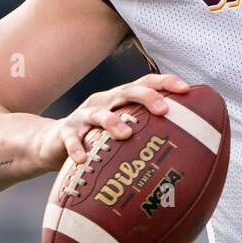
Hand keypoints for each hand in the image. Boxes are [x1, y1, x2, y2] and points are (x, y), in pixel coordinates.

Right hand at [34, 73, 189, 171]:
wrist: (51, 142)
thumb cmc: (98, 138)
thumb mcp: (122, 131)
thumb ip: (148, 133)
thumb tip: (189, 149)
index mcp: (120, 99)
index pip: (145, 83)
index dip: (166, 83)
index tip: (186, 90)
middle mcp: (104, 102)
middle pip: (127, 92)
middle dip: (147, 98)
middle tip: (164, 110)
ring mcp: (83, 116)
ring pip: (99, 114)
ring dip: (113, 122)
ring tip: (126, 134)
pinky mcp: (65, 132)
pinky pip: (71, 139)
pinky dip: (77, 148)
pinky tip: (83, 160)